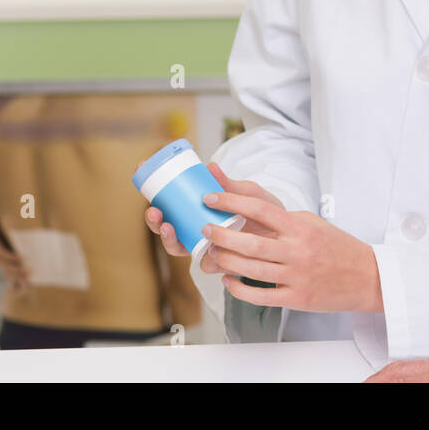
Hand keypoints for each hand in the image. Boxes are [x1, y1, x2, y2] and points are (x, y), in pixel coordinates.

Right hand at [142, 162, 283, 273]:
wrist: (288, 237)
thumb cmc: (266, 212)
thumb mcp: (250, 194)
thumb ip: (232, 185)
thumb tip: (211, 167)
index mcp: (199, 210)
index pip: (170, 201)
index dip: (153, 188)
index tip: (141, 170)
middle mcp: (196, 229)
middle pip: (165, 227)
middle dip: (154, 222)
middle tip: (156, 212)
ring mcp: (205, 247)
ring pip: (178, 247)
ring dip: (169, 239)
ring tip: (170, 227)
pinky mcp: (219, 263)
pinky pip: (205, 263)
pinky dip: (205, 257)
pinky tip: (207, 250)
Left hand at [201, 179, 381, 313]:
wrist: (367, 277)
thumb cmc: (338, 248)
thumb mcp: (313, 224)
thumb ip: (285, 219)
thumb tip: (254, 211)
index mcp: (300, 227)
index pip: (260, 209)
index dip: (231, 202)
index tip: (212, 198)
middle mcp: (297, 250)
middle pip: (250, 241)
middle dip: (221, 234)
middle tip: (205, 228)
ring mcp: (296, 275)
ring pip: (252, 268)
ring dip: (226, 260)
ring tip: (213, 253)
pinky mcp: (296, 298)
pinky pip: (261, 294)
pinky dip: (240, 288)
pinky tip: (229, 281)